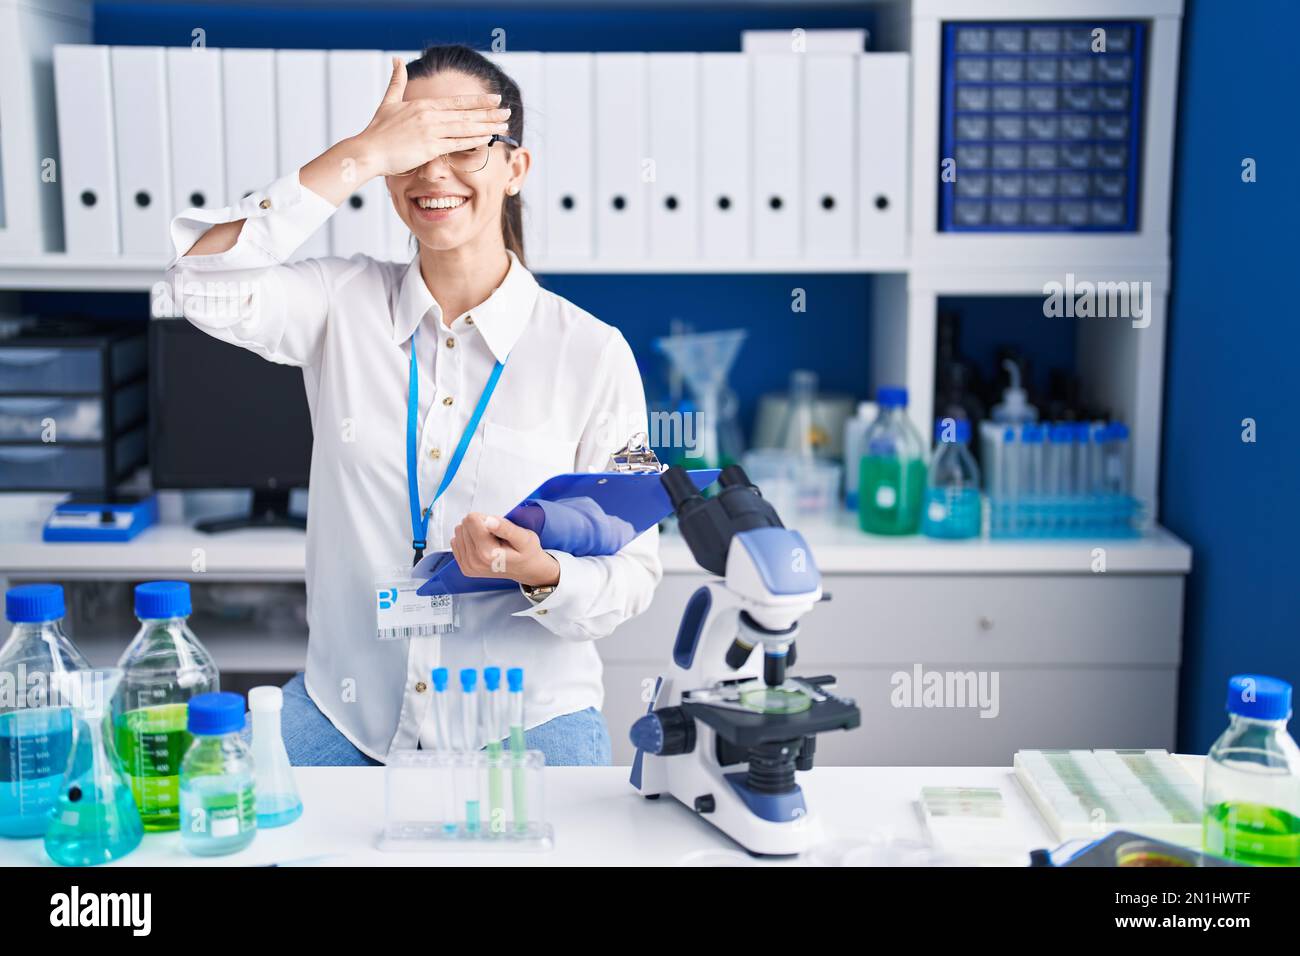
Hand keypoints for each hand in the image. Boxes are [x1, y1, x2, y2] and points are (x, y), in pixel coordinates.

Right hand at [353, 58, 511, 178]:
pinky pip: (457, 143)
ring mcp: (430, 131)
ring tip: (504, 126)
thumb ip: (396, 82)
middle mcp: (429, 115)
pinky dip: (474, 140)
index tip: (495, 99)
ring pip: (465, 127)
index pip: (457, 101)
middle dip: (489, 113)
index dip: (478, 101)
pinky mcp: (429, 147)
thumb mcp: (388, 102)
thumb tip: (397, 60)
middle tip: (508, 112)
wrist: (367, 151)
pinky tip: (487, 138)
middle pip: (466, 113)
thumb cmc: (377, 131)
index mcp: (423, 105)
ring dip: (487, 126)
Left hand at [450, 513, 560, 587]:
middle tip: (496, 536)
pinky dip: (469, 540)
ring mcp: (468, 566)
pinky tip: (483, 546)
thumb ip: (505, 528)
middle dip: (480, 525)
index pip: (472, 519)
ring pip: (459, 531)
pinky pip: (456, 542)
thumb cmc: (526, 553)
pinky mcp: (465, 567)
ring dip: (474, 532)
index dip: (487, 518)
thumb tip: (489, 521)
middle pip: (465, 524)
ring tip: (491, 542)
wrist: (527, 569)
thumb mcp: (524, 537)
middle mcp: (474, 561)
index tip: (498, 528)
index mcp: (487, 553)